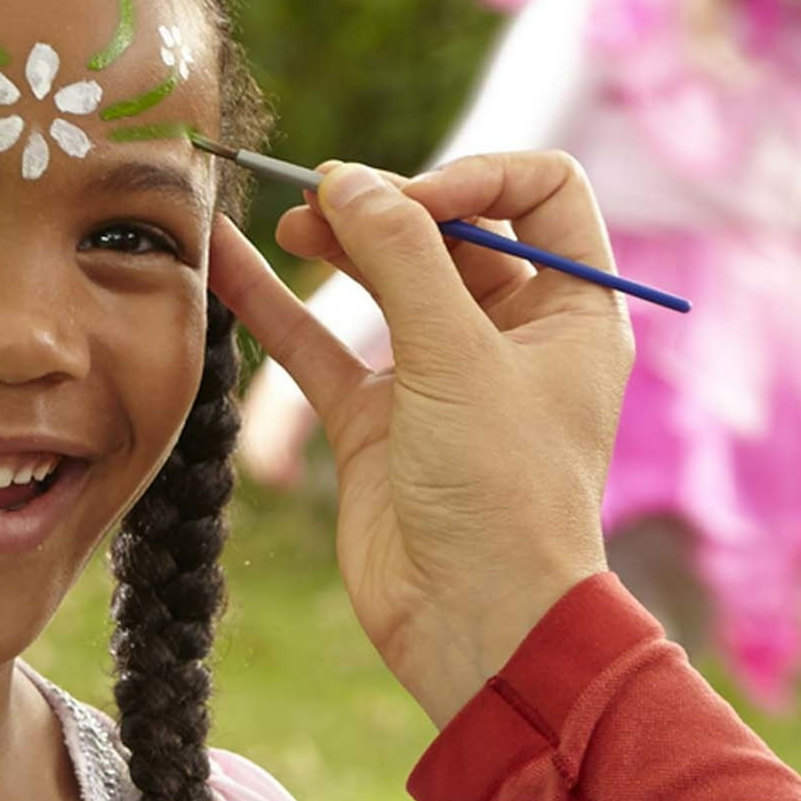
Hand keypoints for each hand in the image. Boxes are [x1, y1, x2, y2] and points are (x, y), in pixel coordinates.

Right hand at [209, 152, 632, 726]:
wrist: (473, 623)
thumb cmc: (500, 494)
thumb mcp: (457, 357)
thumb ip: (401, 257)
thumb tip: (343, 179)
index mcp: (571, 309)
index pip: (538, 194)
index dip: (473, 177)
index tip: (408, 200)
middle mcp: (508, 334)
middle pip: (447, 231)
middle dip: (386, 204)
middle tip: (324, 197)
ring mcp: (437, 376)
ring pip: (380, 283)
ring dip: (334, 245)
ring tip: (286, 221)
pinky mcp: (376, 419)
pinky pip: (320, 346)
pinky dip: (277, 307)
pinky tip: (229, 264)